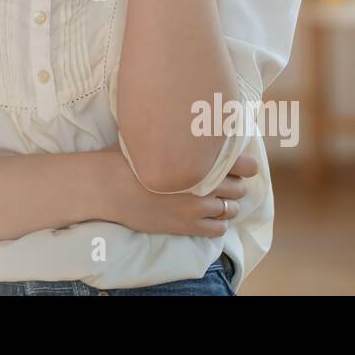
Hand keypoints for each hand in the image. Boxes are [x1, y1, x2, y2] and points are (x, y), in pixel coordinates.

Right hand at [99, 148, 257, 237]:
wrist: (107, 186)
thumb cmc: (125, 157)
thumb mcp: (154, 139)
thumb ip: (178, 136)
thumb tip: (190, 125)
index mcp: (197, 160)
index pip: (240, 163)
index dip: (247, 164)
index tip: (247, 164)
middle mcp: (202, 185)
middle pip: (239, 188)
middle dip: (236, 184)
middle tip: (227, 180)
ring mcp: (195, 208)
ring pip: (231, 209)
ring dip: (228, 204)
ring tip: (217, 199)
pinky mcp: (186, 226)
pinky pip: (217, 229)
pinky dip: (218, 223)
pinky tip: (207, 216)